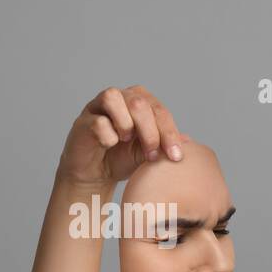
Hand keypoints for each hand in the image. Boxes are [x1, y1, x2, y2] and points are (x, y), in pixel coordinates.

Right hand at [56, 85, 188, 189]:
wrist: (96, 173)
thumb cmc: (124, 158)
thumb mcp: (150, 153)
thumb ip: (167, 144)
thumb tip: (188, 140)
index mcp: (140, 102)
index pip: (159, 110)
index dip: (169, 133)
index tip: (176, 157)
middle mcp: (120, 98)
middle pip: (139, 102)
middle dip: (150, 132)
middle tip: (152, 155)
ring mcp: (98, 106)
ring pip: (113, 98)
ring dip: (125, 123)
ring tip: (126, 141)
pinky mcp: (82, 120)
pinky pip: (97, 120)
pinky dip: (107, 135)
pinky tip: (109, 145)